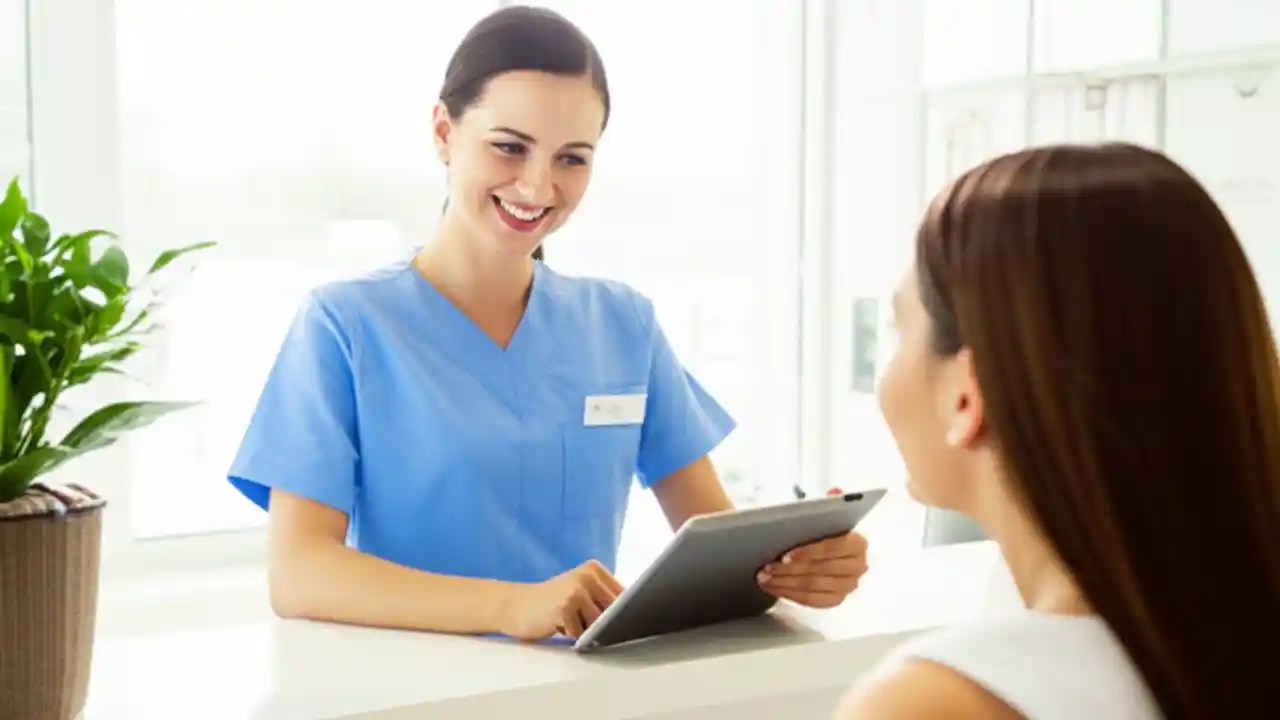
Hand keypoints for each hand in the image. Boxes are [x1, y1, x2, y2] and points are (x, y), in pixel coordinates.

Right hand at [497, 560, 623, 640]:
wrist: (514, 606)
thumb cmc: (552, 605)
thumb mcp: (581, 595)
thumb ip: (605, 602)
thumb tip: (634, 618)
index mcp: (595, 569)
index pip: (625, 597)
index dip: (621, 614)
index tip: (616, 622)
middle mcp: (588, 574)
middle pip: (614, 612)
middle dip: (601, 624)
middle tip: (578, 620)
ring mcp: (577, 588)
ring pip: (599, 625)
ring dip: (584, 632)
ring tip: (566, 621)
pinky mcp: (566, 605)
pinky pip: (580, 633)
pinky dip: (570, 635)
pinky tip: (556, 623)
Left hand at [756, 488, 869, 607]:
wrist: (826, 548)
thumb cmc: (822, 529)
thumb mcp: (826, 511)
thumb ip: (832, 502)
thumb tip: (835, 492)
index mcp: (858, 542)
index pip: (832, 549)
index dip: (807, 553)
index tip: (784, 556)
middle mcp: (859, 567)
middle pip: (820, 571)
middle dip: (789, 571)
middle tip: (765, 568)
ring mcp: (848, 586)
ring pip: (813, 587)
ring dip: (785, 583)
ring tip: (764, 577)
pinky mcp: (836, 599)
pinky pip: (811, 601)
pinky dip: (790, 594)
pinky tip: (773, 587)